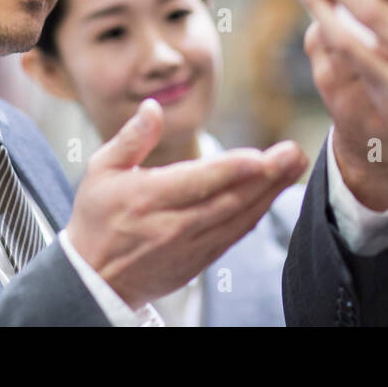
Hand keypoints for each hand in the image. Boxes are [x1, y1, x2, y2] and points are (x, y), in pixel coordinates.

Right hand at [66, 99, 307, 308]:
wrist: (94, 279)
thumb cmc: (98, 218)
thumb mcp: (100, 171)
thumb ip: (131, 139)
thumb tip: (153, 107)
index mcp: (147, 198)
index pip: (197, 182)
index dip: (231, 170)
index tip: (260, 156)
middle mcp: (171, 225)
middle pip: (227, 200)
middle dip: (265, 177)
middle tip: (293, 154)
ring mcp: (187, 247)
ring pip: (236, 219)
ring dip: (269, 193)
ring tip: (293, 167)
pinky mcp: (198, 262)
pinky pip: (233, 236)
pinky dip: (255, 215)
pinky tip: (273, 194)